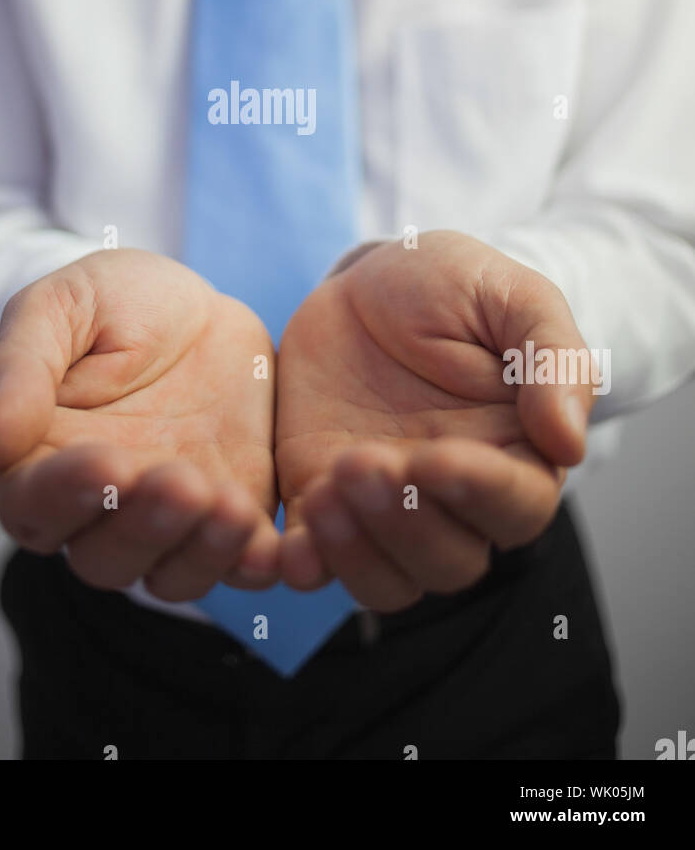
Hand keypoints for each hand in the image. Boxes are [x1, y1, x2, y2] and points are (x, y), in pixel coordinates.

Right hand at [0, 250, 278, 599]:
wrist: (195, 305)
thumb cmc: (110, 304)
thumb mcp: (58, 310)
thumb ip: (21, 371)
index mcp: (40, 467)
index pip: (38, 505)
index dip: (68, 494)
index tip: (106, 464)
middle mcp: (101, 514)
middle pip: (106, 556)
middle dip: (144, 526)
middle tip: (179, 482)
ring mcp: (170, 523)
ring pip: (173, 576)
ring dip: (201, 552)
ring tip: (228, 506)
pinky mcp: (233, 516)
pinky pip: (243, 564)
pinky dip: (256, 565)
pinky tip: (274, 549)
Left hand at [275, 231, 596, 609]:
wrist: (365, 282)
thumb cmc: (451, 285)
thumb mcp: (510, 297)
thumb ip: (552, 359)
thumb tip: (570, 442)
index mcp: (514, 457)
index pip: (516, 508)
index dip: (480, 494)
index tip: (436, 457)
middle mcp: (451, 501)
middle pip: (450, 562)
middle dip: (406, 524)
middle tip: (362, 463)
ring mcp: (384, 510)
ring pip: (388, 582)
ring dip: (357, 553)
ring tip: (324, 489)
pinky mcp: (321, 502)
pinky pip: (317, 563)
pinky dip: (307, 566)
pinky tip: (294, 544)